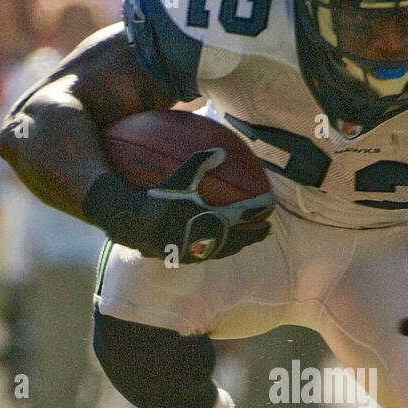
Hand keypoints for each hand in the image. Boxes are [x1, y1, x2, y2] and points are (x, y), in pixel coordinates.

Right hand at [85, 149, 273, 262]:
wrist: (135, 225)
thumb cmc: (158, 198)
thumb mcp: (180, 178)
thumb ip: (201, 162)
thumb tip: (221, 150)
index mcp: (214, 220)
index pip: (246, 214)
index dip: (261, 208)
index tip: (272, 202)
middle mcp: (211, 239)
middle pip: (242, 238)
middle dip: (257, 233)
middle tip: (268, 227)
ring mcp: (200, 251)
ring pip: (228, 249)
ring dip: (241, 243)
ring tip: (248, 239)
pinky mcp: (188, 257)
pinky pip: (211, 253)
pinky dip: (222, 248)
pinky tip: (219, 244)